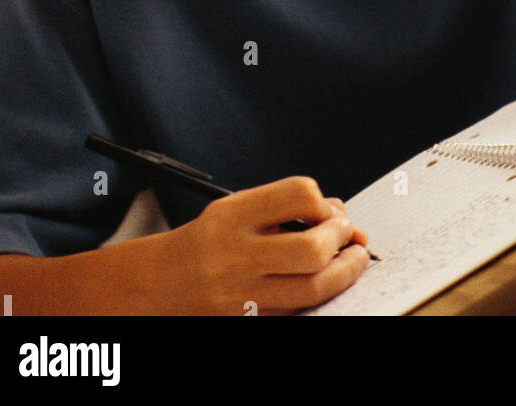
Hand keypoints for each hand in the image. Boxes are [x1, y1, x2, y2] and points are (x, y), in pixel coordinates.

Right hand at [164, 176, 370, 313]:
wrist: (163, 282)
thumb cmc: (208, 241)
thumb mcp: (237, 207)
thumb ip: (287, 205)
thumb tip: (339, 214)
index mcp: (234, 215)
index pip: (297, 194)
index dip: (323, 202)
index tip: (330, 210)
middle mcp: (236, 255)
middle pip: (311, 250)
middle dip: (342, 240)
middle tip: (350, 236)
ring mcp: (242, 295)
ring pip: (313, 289)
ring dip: (345, 273)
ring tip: (352, 260)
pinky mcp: (250, 322)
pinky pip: (299, 311)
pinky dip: (322, 296)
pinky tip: (326, 282)